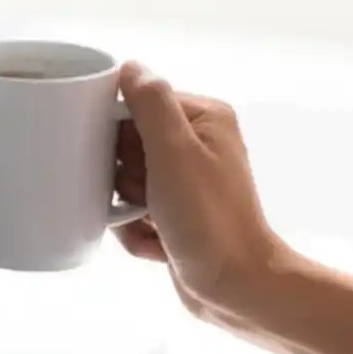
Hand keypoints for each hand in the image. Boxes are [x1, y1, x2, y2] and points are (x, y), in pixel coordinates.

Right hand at [115, 61, 284, 320]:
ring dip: (125, 209)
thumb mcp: (175, 153)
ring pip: (121, 182)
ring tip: (151, 223)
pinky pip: (129, 213)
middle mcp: (195, 145)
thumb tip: (129, 67)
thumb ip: (150, 104)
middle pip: (124, 145)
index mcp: (202, 118)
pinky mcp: (173, 214)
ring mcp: (183, 182)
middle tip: (143, 197)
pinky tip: (155, 242)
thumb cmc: (208, 220)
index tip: (129, 162)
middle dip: (121, 178)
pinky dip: (134, 231)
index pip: (136, 106)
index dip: (119, 135)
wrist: (233, 286)